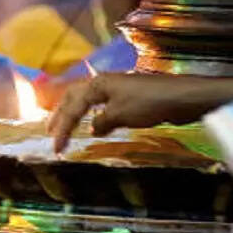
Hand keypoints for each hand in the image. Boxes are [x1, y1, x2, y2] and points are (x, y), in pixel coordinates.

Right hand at [48, 73, 232, 152]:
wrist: (183, 97)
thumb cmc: (150, 103)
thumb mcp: (121, 115)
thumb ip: (101, 122)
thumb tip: (91, 129)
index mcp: (97, 84)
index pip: (72, 108)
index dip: (61, 129)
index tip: (55, 149)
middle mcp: (103, 83)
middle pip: (73, 98)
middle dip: (60, 115)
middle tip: (49, 132)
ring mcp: (116, 88)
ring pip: (85, 99)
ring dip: (73, 113)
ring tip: (63, 125)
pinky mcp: (128, 96)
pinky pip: (99, 104)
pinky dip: (90, 114)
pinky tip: (93, 124)